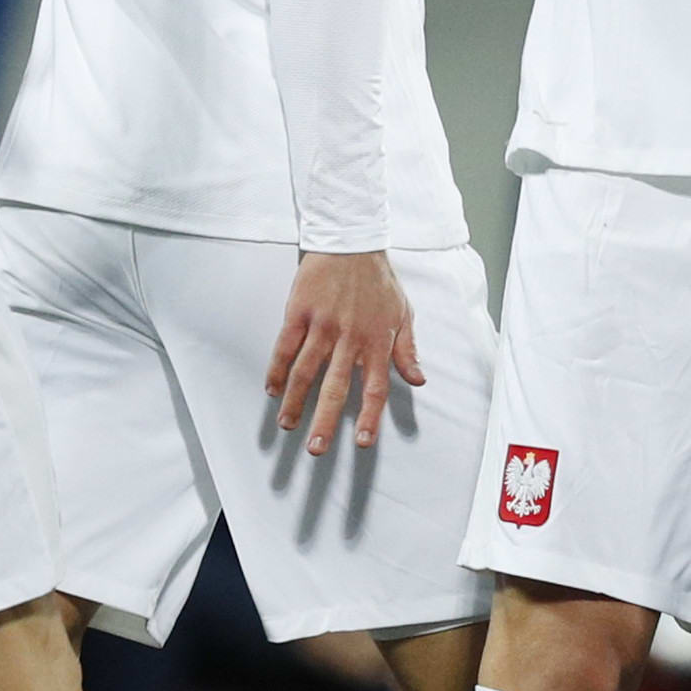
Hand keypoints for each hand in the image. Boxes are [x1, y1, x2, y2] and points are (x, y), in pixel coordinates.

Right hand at [266, 250, 422, 456]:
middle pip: (336, 388)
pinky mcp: (299, 312)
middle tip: (317, 448)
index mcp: (377, 342)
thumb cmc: (378, 280)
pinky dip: (277, 370)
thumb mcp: (404, 314)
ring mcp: (322, 326)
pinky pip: (285, 347)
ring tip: (287, 425)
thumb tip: (418, 381)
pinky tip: (272, 390)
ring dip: (295, 402)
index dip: (370, 419)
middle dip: (325, 422)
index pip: (375, 389)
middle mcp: (350, 338)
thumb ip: (408, 351)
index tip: (362, 444)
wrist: (352, 242)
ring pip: (305, 372)